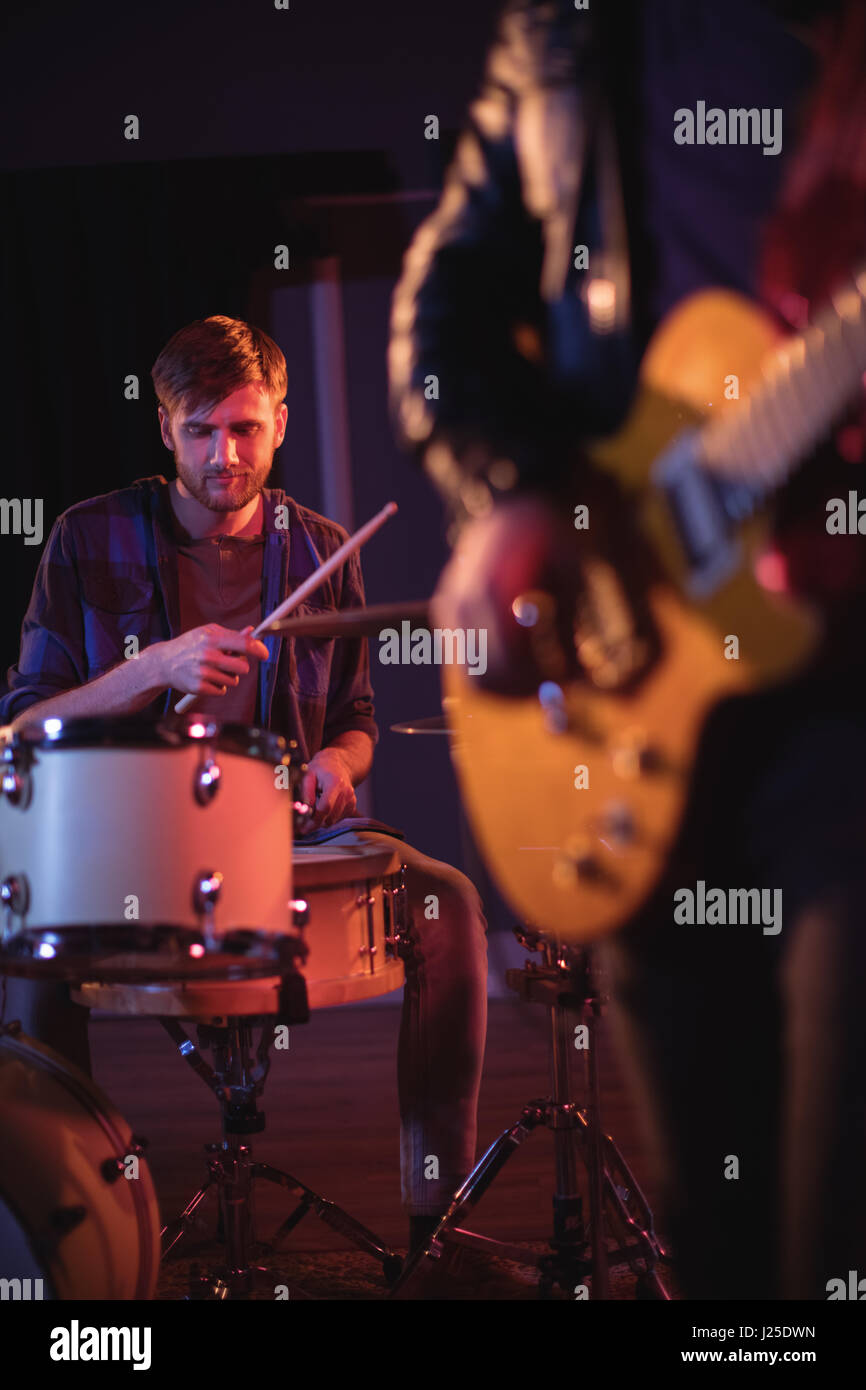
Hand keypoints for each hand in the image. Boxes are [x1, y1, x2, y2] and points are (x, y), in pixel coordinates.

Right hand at [150, 624, 269, 696]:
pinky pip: (221, 691)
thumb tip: (252, 632)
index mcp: (212, 638)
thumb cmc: (190, 645)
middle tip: (230, 663)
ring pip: (233, 681)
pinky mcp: (198, 688)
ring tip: (212, 669)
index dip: (259, 650)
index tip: (265, 654)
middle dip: (240, 667)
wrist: (163, 663)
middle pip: (243, 668)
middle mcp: (208, 655)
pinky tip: (205, 679)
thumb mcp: (207, 633)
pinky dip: (217, 687)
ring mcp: (203, 673)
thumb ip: (231, 634)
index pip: (244, 645)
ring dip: (227, 677)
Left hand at [298, 748, 356, 831]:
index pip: (325, 807)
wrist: (338, 765)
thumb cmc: (320, 770)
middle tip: (304, 822)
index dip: (313, 820)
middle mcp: (346, 792)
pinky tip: (324, 808)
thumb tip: (304, 810)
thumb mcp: (308, 776)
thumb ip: (306, 793)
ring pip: (333, 821)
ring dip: (322, 820)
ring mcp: (351, 800)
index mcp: (335, 783)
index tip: (303, 827)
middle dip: (316, 822)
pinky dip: (329, 817)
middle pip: (330, 817)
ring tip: (314, 810)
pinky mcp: (352, 805)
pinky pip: (338, 819)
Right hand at [432, 494, 582, 695]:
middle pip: (488, 680)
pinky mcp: (447, 614)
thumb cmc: (545, 535)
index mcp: (491, 591)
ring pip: (475, 679)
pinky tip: (524, 664)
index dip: (543, 680)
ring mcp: (449, 611)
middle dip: (526, 692)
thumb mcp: (570, 573)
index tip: (573, 682)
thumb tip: (580, 674)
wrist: (508, 505)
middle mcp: (462, 604)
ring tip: (543, 680)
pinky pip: (467, 663)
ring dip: (510, 689)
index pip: (511, 662)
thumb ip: (570, 624)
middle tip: (560, 689)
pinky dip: (496, 674)